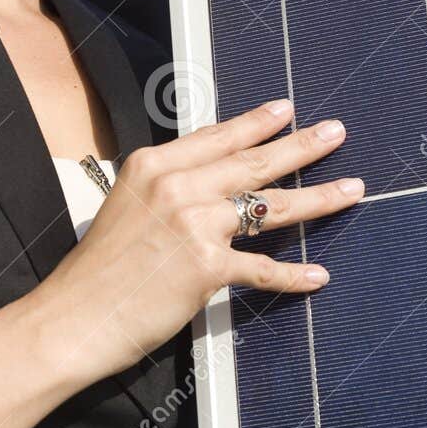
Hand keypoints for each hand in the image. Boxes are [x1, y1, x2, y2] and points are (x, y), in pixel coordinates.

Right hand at [32, 99, 361, 386]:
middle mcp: (177, 186)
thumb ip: (164, 191)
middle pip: (253, 162)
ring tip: (352, 189)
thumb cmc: (95, 273)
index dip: (256, 123)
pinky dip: (294, 275)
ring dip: (318, 199)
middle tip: (336, 133)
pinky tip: (318, 275)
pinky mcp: (207, 266)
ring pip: (270, 207)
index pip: (217, 137)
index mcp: (152, 165)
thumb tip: (203, 188)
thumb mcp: (124, 207)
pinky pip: (263, 267)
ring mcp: (194, 224)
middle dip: (302, 146)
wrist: (74, 316)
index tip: (286, 110)